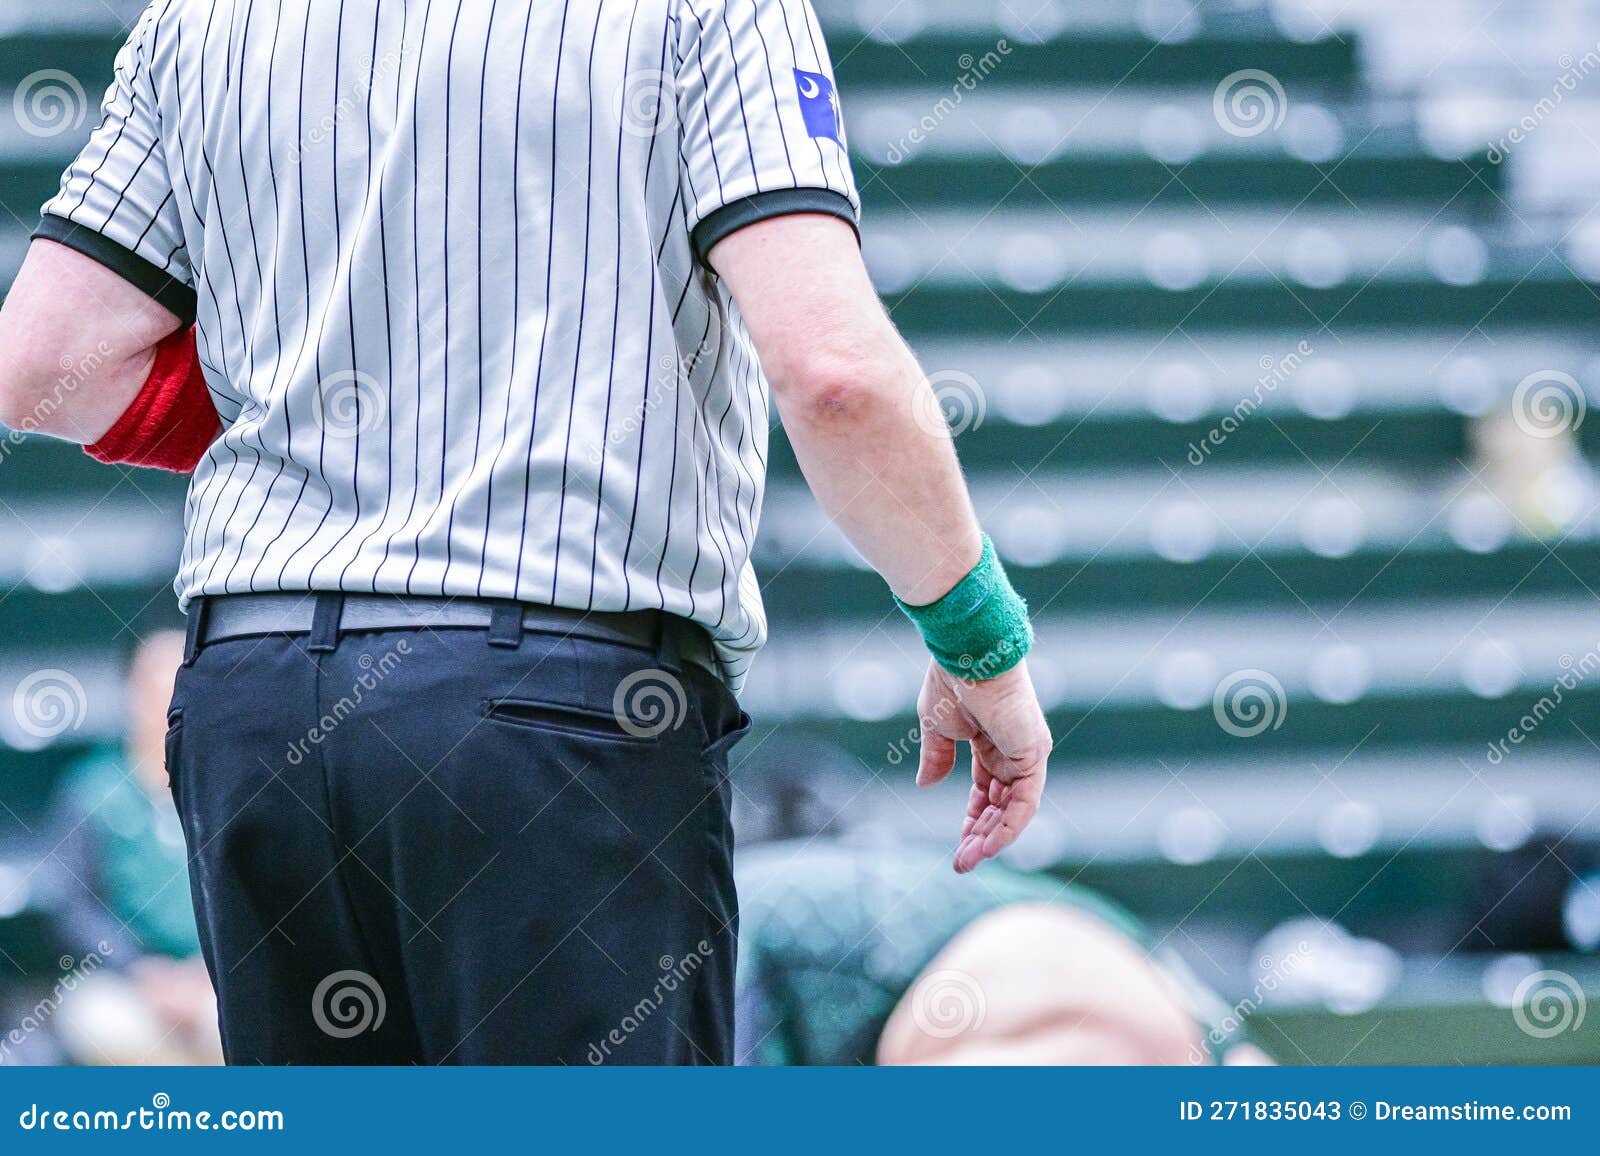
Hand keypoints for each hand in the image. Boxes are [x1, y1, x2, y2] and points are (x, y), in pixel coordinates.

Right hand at [915, 659, 1050, 872]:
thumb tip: (926, 786)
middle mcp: (1015, 752)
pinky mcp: (1034, 755)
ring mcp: (1027, 754)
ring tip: (969, 862)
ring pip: (1014, 810)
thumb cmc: (952, 679)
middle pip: (1001, 806)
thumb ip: (936, 757)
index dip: (973, 821)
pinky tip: (987, 847)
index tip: (958, 847)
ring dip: (993, 839)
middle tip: (962, 864)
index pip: (987, 792)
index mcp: (994, 743)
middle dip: (981, 837)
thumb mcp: (937, 726)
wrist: (966, 653)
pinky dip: (1008, 827)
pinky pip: (1024, 803)